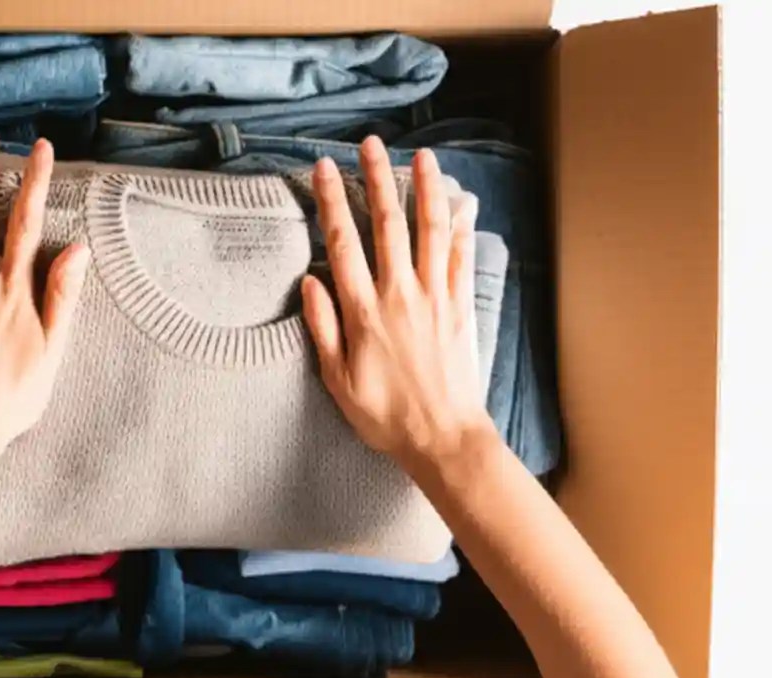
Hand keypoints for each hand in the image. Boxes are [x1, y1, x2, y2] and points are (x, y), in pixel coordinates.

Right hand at [301, 137, 494, 477]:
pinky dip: (461, 227)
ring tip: (421, 156)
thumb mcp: (337, 380)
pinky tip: (460, 202)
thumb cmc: (385, 416)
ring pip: (430, 231)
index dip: (332, 201)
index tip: (323, 169)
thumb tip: (310, 281)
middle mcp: (400, 294)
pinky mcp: (461, 308)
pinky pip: (461, 258)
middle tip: (370, 145)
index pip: (343, 242)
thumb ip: (323, 328)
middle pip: (388, 223)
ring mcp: (435, 298)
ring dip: (424, 189)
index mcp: (363, 312)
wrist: (444, 438)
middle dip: (377, 179)